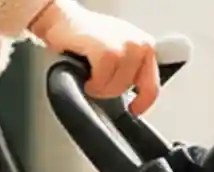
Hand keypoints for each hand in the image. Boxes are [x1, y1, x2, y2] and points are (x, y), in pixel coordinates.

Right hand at [29, 1, 159, 114]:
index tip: (134, 109)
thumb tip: (134, 97)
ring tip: (91, 77)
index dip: (142, 103)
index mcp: (146, 46)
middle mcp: (140, 44)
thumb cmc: (88, 36)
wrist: (61, 19)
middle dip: (111, 91)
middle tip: (97, 82)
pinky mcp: (108, 50)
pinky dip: (93, 83)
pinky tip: (86, 76)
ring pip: (117, 87)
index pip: (152, 85)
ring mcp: (125, 46)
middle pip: (129, 88)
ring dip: (100, 88)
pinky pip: (103, 81)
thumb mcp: (118, 52)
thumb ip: (131, 70)